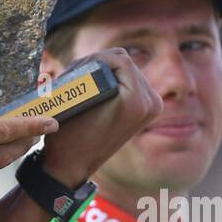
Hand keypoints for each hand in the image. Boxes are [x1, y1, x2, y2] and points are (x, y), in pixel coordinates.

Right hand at [40, 48, 161, 186]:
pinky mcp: (148, 109)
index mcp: (137, 100)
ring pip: (127, 68)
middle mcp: (150, 102)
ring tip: (82, 80)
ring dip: (104, 70)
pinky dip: (112, 79)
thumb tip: (99, 58)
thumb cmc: (69, 132)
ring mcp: (152, 106)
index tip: (74, 70)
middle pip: (124, 61)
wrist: (73, 163)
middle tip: (75, 74)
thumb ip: (93, 72)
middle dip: (97, 63)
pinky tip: (94, 87)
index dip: (93, 59)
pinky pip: (130, 80)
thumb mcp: (77, 97)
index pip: (118, 58)